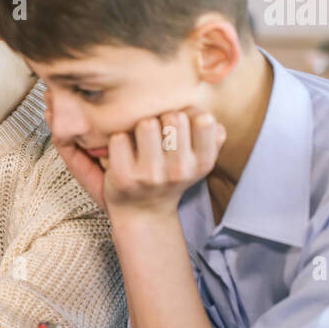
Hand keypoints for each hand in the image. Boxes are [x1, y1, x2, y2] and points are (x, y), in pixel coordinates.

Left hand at [54, 107, 225, 218]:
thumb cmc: (170, 176)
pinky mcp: (125, 177)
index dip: (189, 115)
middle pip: (174, 117)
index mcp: (203, 163)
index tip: (179, 127)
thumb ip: (210, 135)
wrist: (142, 212)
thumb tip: (205, 115)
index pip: (204, 120)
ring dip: (140, 126)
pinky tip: (123, 153)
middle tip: (157, 134)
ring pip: (147, 124)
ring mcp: (152, 175)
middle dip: (163, 118)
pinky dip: (118, 140)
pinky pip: (119, 138)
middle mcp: (180, 170)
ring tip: (140, 141)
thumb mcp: (199, 160)